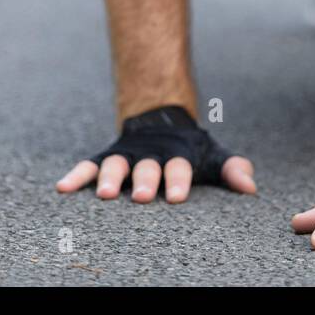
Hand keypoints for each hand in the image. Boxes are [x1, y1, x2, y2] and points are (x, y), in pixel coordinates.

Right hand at [56, 105, 255, 202]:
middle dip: (145, 181)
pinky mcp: (105, 158)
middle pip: (147, 167)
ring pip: (117, 165)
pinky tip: (63, 188)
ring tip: (106, 195)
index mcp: (178, 156)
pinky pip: (89, 166)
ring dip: (111, 178)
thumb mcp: (213, 156)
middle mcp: (150, 156)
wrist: (161, 117)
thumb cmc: (190, 150)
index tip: (177, 197)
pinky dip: (76, 176)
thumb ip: (231, 169)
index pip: (180, 167)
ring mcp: (126, 156)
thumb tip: (251, 186)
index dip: (178, 180)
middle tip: (143, 197)